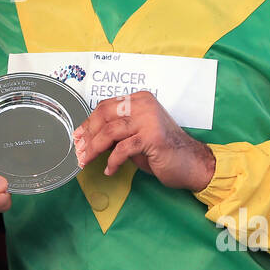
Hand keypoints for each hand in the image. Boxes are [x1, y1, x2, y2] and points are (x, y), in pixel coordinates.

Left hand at [72, 91, 215, 191]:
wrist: (192, 162)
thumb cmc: (163, 150)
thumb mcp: (136, 135)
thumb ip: (117, 131)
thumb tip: (89, 137)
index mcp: (139, 100)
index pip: (105, 107)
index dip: (88, 123)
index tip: (77, 136)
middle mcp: (143, 105)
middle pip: (104, 115)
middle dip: (87, 135)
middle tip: (78, 151)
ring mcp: (148, 120)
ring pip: (109, 132)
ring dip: (94, 149)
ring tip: (87, 161)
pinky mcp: (152, 137)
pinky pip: (122, 149)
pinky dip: (112, 162)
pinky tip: (109, 170)